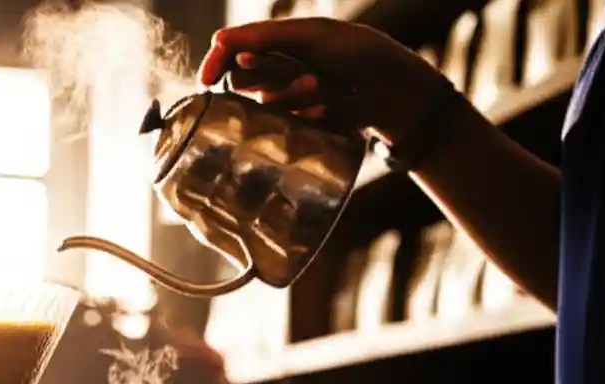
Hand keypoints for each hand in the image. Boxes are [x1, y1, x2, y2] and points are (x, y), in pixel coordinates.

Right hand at [199, 18, 449, 143]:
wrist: (398, 93)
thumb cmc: (360, 55)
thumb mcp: (312, 36)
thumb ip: (265, 36)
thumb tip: (219, 41)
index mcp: (276, 43)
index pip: (230, 50)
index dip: (215, 63)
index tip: (206, 81)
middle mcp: (276, 71)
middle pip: (243, 78)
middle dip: (267, 77)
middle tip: (301, 75)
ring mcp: (287, 100)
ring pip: (265, 104)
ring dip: (292, 96)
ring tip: (324, 90)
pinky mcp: (299, 125)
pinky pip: (284, 126)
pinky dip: (306, 115)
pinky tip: (329, 110)